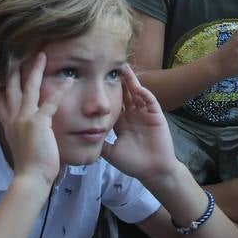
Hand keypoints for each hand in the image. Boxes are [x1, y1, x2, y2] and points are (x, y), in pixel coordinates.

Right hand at [0, 52, 63, 186]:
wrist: (30, 177)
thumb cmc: (29, 164)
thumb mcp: (19, 143)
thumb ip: (20, 131)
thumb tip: (24, 127)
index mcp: (9, 123)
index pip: (1, 98)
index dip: (0, 83)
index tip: (1, 70)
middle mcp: (14, 118)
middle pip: (12, 87)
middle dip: (14, 68)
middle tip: (15, 52)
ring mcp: (25, 119)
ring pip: (29, 88)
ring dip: (35, 70)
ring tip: (41, 56)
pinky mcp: (38, 123)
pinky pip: (50, 102)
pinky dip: (60, 90)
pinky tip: (69, 80)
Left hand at [103, 65, 176, 180]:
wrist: (153, 172)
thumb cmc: (133, 163)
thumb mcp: (110, 152)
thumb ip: (99, 143)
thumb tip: (80, 137)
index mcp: (122, 122)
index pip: (112, 103)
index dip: (105, 92)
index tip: (95, 81)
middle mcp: (133, 115)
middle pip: (124, 93)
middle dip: (118, 81)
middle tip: (109, 66)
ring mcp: (145, 114)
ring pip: (137, 93)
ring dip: (131, 81)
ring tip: (124, 69)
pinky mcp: (156, 116)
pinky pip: (150, 101)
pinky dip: (144, 94)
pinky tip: (137, 87)